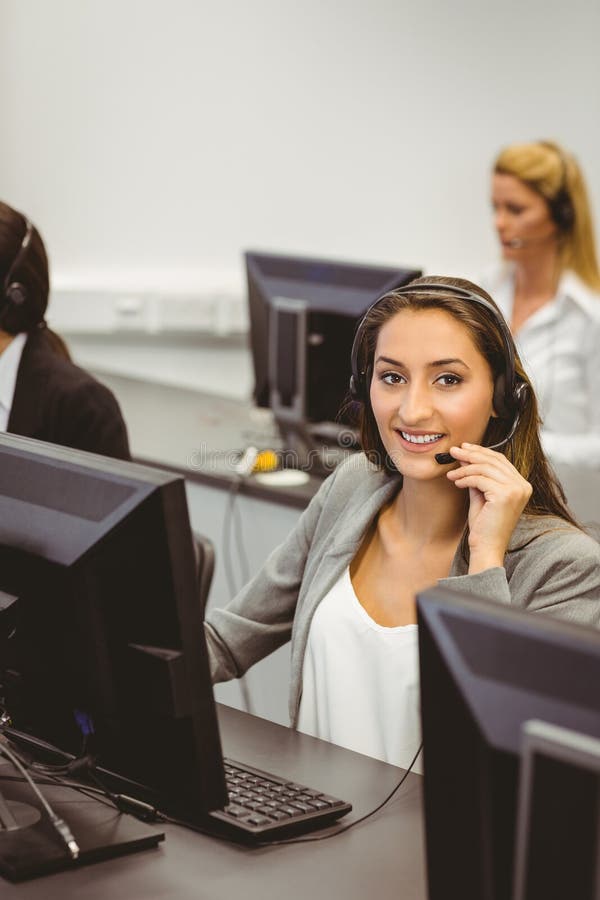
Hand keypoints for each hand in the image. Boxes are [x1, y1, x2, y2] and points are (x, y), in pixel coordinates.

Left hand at [446, 442, 531, 573]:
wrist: (487, 547)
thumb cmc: (484, 526)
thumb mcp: (480, 494)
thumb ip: (476, 475)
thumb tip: (465, 456)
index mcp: (521, 485)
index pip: (500, 460)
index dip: (481, 451)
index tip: (464, 447)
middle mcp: (522, 486)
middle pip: (493, 461)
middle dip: (470, 454)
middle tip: (453, 451)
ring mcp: (516, 490)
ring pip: (485, 468)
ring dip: (464, 468)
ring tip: (450, 473)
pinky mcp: (505, 495)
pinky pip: (480, 479)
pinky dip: (465, 478)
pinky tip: (456, 482)